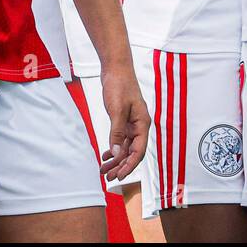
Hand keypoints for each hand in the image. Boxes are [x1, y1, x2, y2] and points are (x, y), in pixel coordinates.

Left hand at [98, 65, 150, 182]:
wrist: (116, 69)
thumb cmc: (120, 86)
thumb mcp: (117, 110)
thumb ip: (117, 133)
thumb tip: (117, 153)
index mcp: (142, 123)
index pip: (138, 151)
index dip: (129, 165)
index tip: (119, 176)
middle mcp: (139, 125)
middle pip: (132, 152)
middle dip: (121, 166)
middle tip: (108, 178)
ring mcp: (132, 123)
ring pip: (125, 147)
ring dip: (115, 159)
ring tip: (104, 170)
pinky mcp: (124, 120)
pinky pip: (121, 140)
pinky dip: (114, 149)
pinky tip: (106, 156)